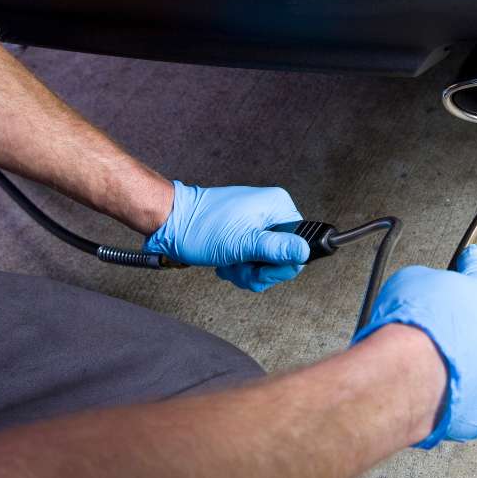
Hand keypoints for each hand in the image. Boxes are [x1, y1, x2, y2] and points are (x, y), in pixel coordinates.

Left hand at [143, 181, 310, 291]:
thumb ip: (277, 248)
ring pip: (268, 262)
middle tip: (241, 267)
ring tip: (229, 264)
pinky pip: (254, 259)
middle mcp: (271, 212)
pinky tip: (226, 263)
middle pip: (285, 256)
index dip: (283, 264)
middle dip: (261, 270)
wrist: (170, 223)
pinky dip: (240, 268)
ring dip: (248, 271)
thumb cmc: (201, 227)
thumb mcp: (243, 243)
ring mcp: (257, 224)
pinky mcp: (244, 234)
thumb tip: (306, 251)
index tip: (261, 268)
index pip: (301, 244)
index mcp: (278, 206)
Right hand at [352, 245, 476, 448]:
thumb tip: (425, 293)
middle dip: (460, 318)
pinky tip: (433, 382)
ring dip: (459, 355)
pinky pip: (471, 389)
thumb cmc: (414, 325)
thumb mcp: (411, 279)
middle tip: (432, 323)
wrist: (410, 374)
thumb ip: (429, 282)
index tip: (467, 260)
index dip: (467, 264)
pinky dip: (454, 385)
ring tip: (428, 359)